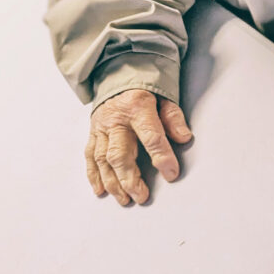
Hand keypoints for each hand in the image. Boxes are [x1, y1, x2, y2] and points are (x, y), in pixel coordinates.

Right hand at [86, 90, 192, 205]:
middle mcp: (115, 119)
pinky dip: (94, 175)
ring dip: (112, 182)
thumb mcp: (165, 97)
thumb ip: (173, 118)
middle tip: (141, 196)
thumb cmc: (146, 89)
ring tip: (125, 199)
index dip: (162, 157)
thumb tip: (184, 137)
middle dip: (129, 178)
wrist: (118, 74)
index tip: (171, 173)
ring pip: (102, 159)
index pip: (151, 136)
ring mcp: (101, 127)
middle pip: (119, 154)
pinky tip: (100, 190)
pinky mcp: (93, 133)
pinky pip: (90, 156)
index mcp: (137, 107)